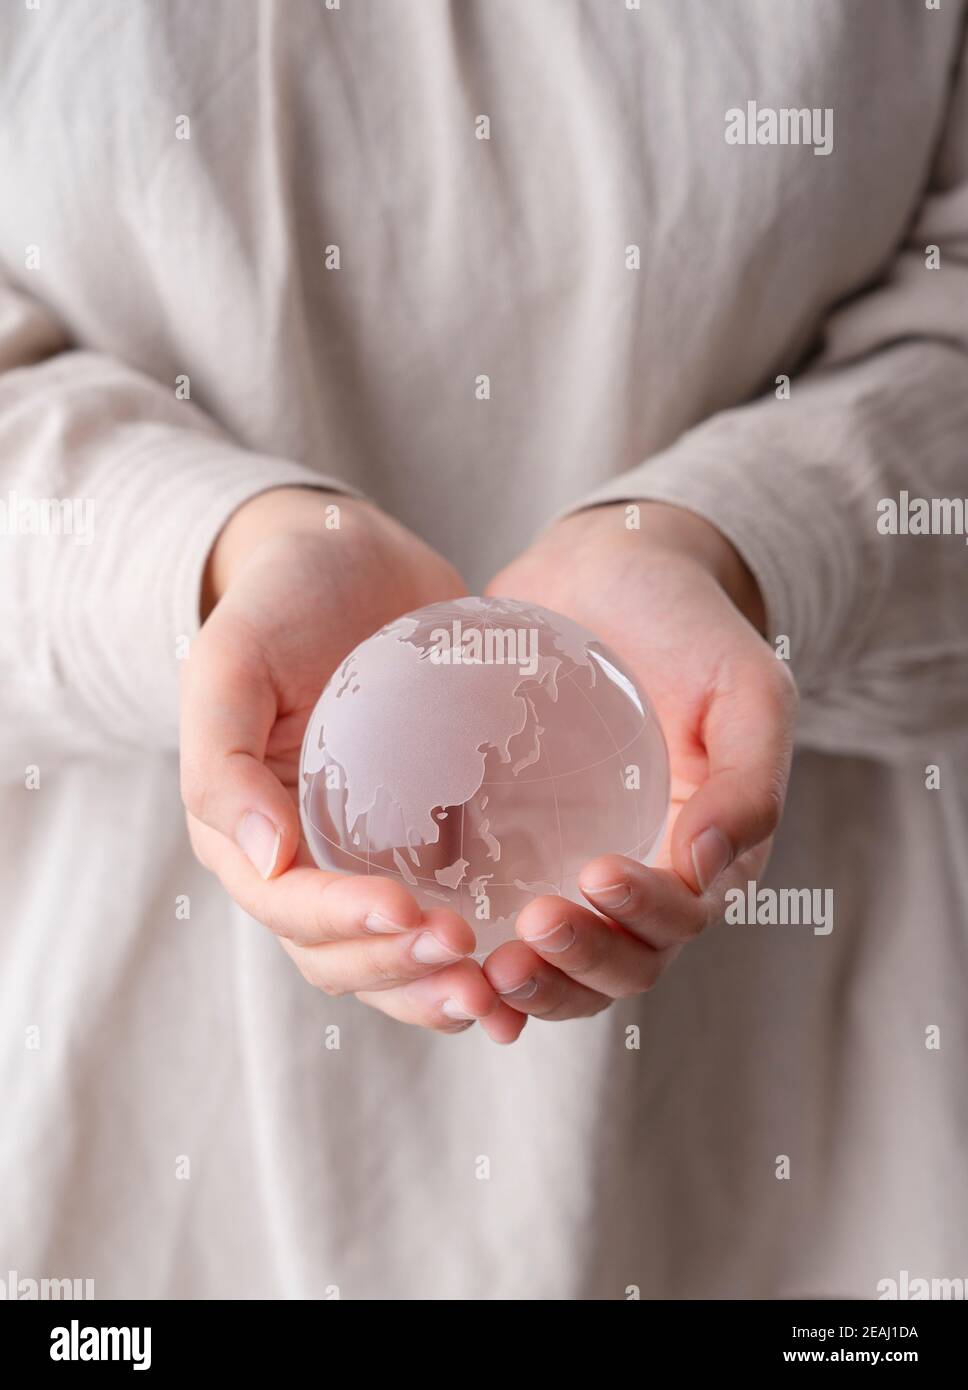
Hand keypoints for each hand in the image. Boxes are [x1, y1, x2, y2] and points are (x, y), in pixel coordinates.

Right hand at [180, 486, 525, 1042]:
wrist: (348, 555)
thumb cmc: (280, 599)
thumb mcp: (230, 660)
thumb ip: (222, 761)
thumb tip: (263, 861)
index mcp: (241, 829)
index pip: (287, 907)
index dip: (344, 925)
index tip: (413, 915)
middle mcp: (301, 857)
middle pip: (340, 954)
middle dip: (401, 973)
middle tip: (472, 964)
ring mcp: (364, 852)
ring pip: (393, 955)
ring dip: (438, 987)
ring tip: (501, 991)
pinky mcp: (424, 835)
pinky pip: (447, 910)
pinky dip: (479, 949)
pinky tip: (529, 960)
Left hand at [480, 502, 796, 1021]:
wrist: (606, 568)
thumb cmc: (685, 623)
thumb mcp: (748, 688)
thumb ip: (749, 781)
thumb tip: (704, 870)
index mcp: (705, 852)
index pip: (678, 921)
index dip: (642, 919)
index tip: (597, 874)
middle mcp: (642, 874)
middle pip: (618, 965)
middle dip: (577, 966)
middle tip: (529, 932)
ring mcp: (572, 861)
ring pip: (556, 960)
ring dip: (528, 980)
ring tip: (479, 964)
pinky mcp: (512, 842)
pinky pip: (492, 908)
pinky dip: (473, 944)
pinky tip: (433, 938)